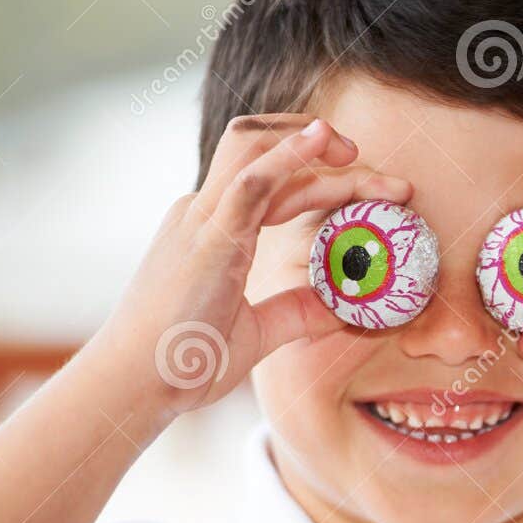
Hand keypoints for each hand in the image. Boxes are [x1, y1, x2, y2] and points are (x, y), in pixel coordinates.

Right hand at [92, 114, 410, 415]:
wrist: (136, 383)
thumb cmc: (184, 360)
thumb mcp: (257, 333)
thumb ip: (297, 312)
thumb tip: (343, 308)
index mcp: (213, 230)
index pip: (272, 183)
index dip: (321, 177)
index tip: (371, 189)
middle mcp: (204, 213)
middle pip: (265, 152)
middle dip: (322, 147)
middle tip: (386, 178)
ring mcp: (203, 220)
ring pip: (256, 149)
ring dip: (313, 144)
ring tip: (360, 154)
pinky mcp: (208, 238)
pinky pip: (250, 183)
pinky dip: (288, 156)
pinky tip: (321, 139)